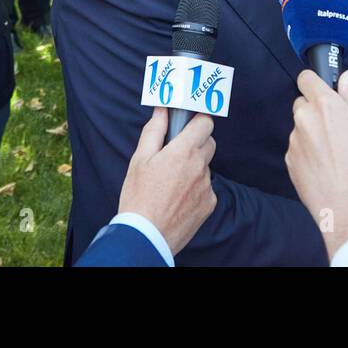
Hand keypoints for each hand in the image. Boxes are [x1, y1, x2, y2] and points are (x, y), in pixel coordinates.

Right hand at [117, 107, 216, 256]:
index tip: (191, 121)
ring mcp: (207, 187)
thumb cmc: (139, 196)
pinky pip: (206, 188)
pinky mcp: (209, 204)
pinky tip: (177, 197)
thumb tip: (162, 110)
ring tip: (171, 181)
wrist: (145, 236)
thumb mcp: (140, 159)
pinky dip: (195, 188)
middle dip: (196, 142)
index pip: (205, 123)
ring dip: (194, 167)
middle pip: (209, 143)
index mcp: (183, 151)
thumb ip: (154, 131)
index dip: (199, 119)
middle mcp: (200, 167)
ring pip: (205, 167)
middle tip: (176, 151)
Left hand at [286, 69, 347, 259]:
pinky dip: (306, 153)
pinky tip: (322, 166)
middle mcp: (305, 119)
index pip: (306, 78)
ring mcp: (294, 140)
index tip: (320, 90)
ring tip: (331, 153)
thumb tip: (344, 78)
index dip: (313, 83)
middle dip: (314, 111)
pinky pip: (296, 148)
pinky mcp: (289, 160)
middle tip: (333, 129)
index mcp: (325, 106)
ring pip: (299, 127)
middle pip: (302, 103)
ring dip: (310, 133)